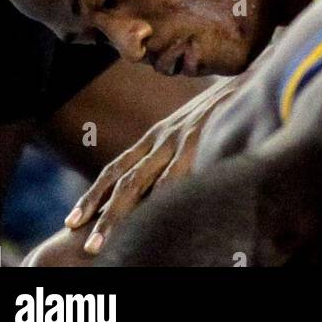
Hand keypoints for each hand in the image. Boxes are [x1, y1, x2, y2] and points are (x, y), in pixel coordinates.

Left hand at [64, 76, 238, 255]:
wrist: (249, 78)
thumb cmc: (222, 110)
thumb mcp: (190, 130)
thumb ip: (174, 154)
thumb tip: (162, 188)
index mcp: (156, 137)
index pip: (116, 168)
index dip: (93, 195)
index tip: (72, 220)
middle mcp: (161, 139)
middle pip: (122, 179)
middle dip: (101, 212)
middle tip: (85, 243)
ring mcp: (180, 140)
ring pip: (140, 182)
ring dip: (118, 216)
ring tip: (103, 243)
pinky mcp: (200, 140)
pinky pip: (176, 176)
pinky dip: (160, 200)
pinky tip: (150, 220)